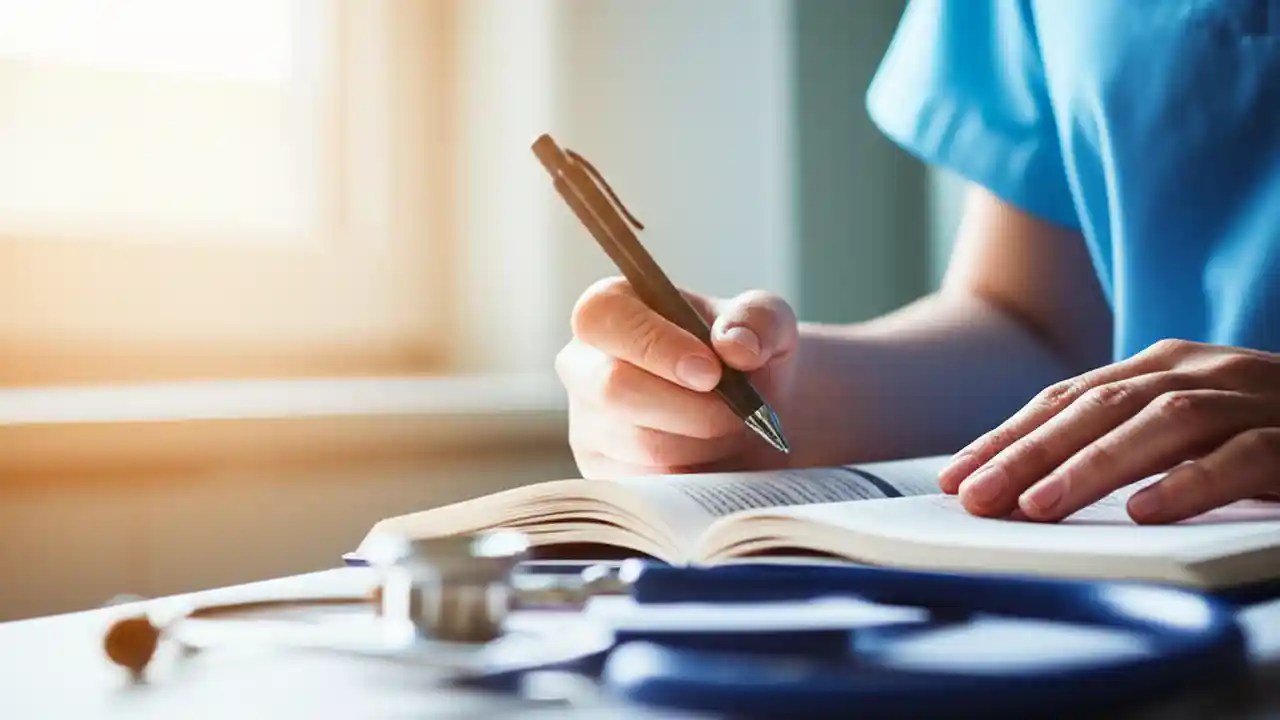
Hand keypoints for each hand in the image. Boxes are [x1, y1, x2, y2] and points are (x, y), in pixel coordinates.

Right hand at [556, 277, 797, 478]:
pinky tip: (713, 459)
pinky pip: (645, 485)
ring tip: (729, 430)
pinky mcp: (602, 475)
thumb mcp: (768, 322)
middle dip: (689, 407)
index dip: (654, 344)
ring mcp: (587, 425)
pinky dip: (693, 476)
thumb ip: (758, 319)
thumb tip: (735, 346)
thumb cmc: (747, 357)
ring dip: (701, 444)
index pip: (603, 316)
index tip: (711, 372)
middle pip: (613, 388)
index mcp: (612, 309)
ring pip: (639, 443)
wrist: (754, 415)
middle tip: (737, 413)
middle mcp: (584, 365)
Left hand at [938, 339, 1279, 522]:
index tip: (955, 477)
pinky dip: (1191, 483)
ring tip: (1037, 507)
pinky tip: (1145, 512)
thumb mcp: (1180, 426)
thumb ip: (1117, 438)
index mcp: (1163, 365)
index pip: (1067, 397)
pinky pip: (1243, 458)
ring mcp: (1254, 399)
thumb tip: (1020, 482)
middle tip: (976, 496)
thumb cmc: (1260, 432)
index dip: (1007, 435)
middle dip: (1029, 452)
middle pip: (1100, 406)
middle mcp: (1201, 371)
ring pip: (1162, 424)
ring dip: (1093, 467)